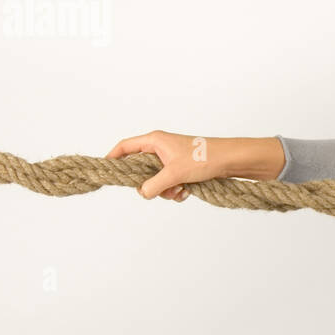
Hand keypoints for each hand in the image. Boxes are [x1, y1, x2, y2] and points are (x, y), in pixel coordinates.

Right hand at [104, 130, 221, 200]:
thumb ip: (154, 185)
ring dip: (165, 190)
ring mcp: (171, 159)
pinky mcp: (181, 169)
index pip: (125, 146)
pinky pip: (169, 184)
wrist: (229, 161)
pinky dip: (175, 191)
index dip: (113, 157)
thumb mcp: (174, 174)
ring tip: (180, 189)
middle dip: (149, 184)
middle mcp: (160, 148)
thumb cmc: (204, 158)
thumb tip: (142, 193)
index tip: (105, 170)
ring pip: (155, 180)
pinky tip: (187, 191)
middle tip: (159, 187)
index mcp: (155, 141)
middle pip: (140, 169)